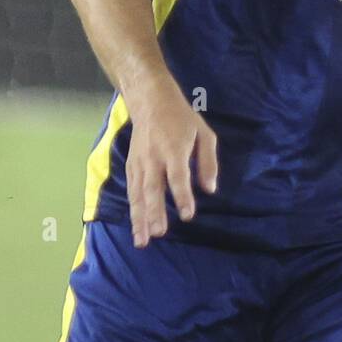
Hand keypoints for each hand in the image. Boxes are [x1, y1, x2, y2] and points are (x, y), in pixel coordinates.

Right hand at [124, 82, 217, 247]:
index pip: (177, 176)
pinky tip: (136, 226)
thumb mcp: (204, 133)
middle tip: (159, 233)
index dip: (182, 196)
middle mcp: (154, 158)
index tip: (187, 214)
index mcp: (174, 149)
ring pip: (138, 194)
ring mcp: (139, 162)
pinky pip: (132, 190)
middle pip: (153, 188)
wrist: (150, 101)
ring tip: (142, 240)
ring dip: (140, 218)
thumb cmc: (182, 118)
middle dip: (155, 212)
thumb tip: (210, 189)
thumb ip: (208, 161)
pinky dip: (133, 209)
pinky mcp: (131, 165)